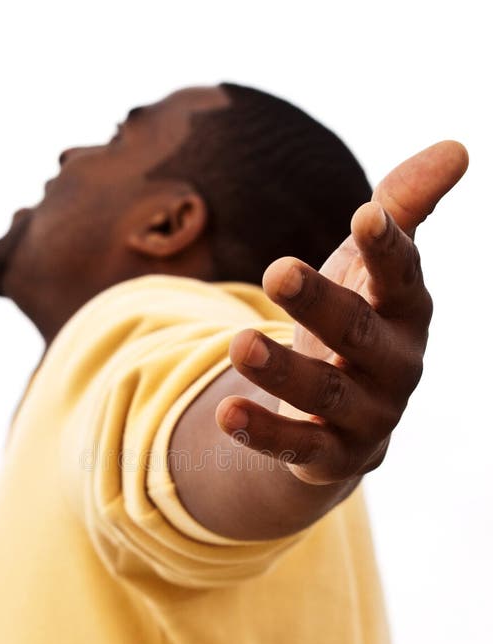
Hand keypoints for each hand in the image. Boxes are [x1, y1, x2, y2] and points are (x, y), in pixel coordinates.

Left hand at [216, 141, 468, 485]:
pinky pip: (297, 445)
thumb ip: (402, 208)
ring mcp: (366, 415)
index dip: (387, 248)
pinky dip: (262, 431)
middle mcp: (395, 365)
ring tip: (239, 344)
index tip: (366, 214)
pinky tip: (225, 414)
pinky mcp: (331, 456)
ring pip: (324, 392)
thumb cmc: (358, 321)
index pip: (402, 276)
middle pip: (358, 332)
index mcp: (406, 312)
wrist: (346, 419)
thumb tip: (458, 146)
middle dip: (320, 303)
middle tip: (277, 270)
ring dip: (283, 370)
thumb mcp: (370, 266)